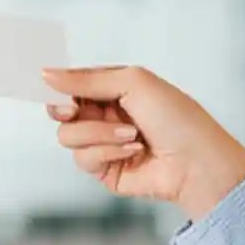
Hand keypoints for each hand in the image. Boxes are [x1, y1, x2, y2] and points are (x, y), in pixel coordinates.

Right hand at [43, 66, 244, 219]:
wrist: (198, 162)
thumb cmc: (176, 117)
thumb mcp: (132, 83)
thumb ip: (86, 79)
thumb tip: (45, 74)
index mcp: (112, 90)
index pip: (71, 85)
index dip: (59, 87)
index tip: (52, 88)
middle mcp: (104, 116)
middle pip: (60, 112)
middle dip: (67, 111)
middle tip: (74, 110)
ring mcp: (103, 144)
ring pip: (67, 136)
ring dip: (98, 134)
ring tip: (131, 134)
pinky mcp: (104, 170)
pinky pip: (83, 159)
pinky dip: (107, 152)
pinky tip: (133, 151)